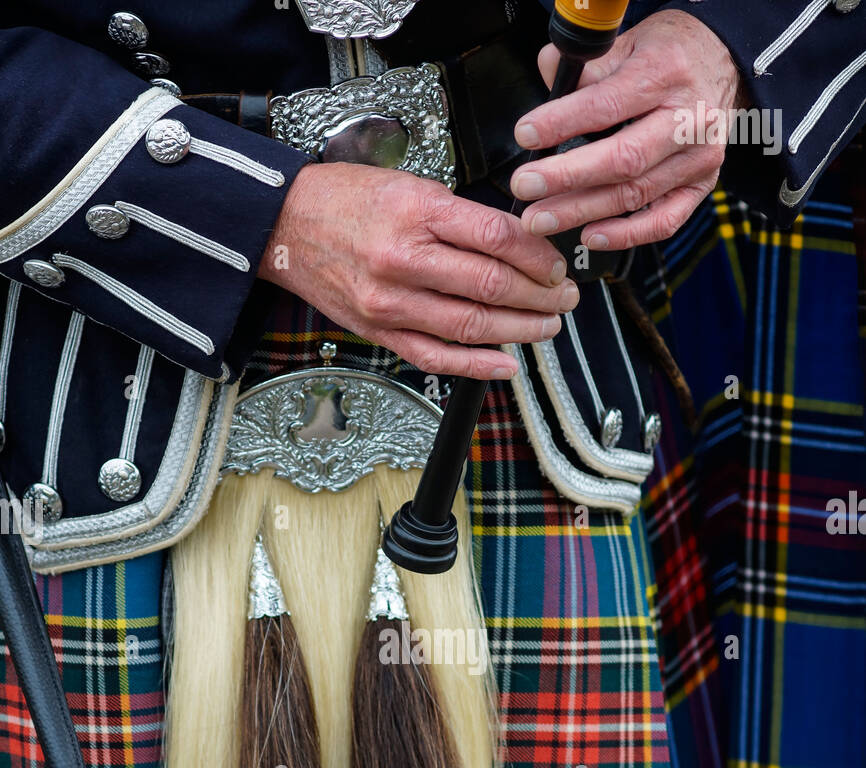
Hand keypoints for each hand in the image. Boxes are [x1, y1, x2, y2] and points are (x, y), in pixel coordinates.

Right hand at [259, 161, 578, 378]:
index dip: (539, 257)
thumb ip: (461, 218)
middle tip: (564, 299)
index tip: (557, 265)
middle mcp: (404, 260)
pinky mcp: (379, 331)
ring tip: (546, 327)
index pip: (499, 238)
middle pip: (492, 285)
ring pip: (472, 326)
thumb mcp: (410, 186)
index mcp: (417, 213)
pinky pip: (436, 357)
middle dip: (541, 297)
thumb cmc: (346, 201)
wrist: (284, 226)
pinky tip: (507, 364)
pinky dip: (477, 365)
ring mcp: (390, 302)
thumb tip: (517, 245)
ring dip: (520, 331)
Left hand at [509, 11, 740, 249]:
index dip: (563, 123)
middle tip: (526, 187)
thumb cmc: (669, 55)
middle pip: (623, 159)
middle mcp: (688, 120)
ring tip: (541, 218)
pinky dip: (626, 234)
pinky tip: (591, 236)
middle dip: (567, 178)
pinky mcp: (701, 185)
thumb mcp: (629, 42)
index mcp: (666, 74)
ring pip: (635, 194)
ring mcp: (697, 157)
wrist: (721, 63)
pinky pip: (663, 222)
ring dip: (582, 211)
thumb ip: (588, 65)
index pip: (608, 105)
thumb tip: (549, 73)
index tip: (527, 136)